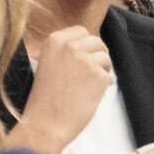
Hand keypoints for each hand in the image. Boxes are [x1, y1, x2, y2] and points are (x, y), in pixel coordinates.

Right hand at [18, 26, 111, 153]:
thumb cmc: (44, 97)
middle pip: (96, 41)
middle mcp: (69, 46)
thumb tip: (87, 46)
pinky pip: (109, 76)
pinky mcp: (98, 76)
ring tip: (91, 84)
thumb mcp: (46, 64)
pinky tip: (92, 94)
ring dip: (102, 69)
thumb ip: (63, 51)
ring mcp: (84, 60)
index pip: (80, 31)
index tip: (82, 57)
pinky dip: (104, 85)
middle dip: (97, 54)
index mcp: (54, 40)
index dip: (84, 45)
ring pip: (105, 57)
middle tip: (92, 71)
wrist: (45, 122)